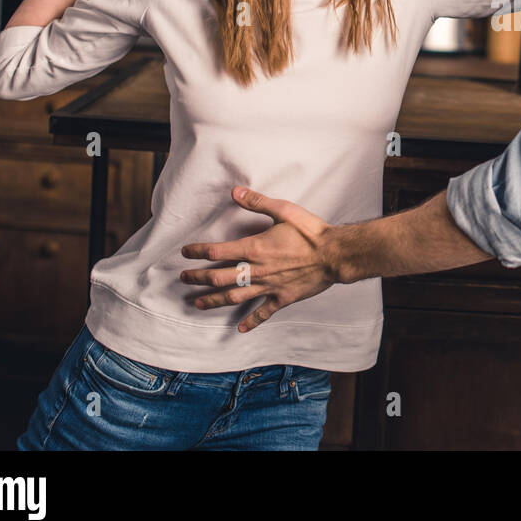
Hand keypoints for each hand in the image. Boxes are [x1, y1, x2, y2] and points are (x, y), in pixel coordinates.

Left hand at [179, 187, 344, 331]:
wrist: (335, 254)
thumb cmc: (310, 231)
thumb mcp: (284, 210)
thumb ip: (257, 202)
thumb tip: (235, 191)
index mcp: (255, 248)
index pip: (217, 252)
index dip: (198, 252)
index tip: (186, 252)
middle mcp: (257, 270)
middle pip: (219, 277)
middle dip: (198, 278)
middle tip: (184, 278)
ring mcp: (269, 286)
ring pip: (234, 297)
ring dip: (214, 301)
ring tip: (198, 304)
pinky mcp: (283, 298)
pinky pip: (263, 312)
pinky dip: (251, 321)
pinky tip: (241, 329)